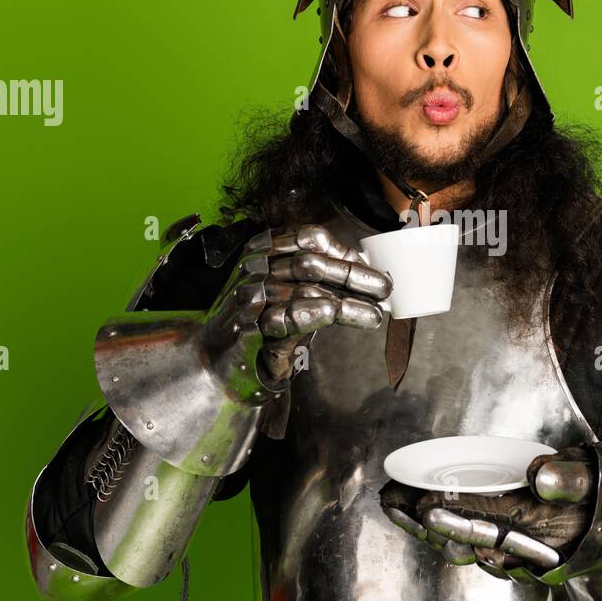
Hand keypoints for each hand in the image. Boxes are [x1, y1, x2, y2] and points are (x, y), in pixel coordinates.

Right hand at [203, 223, 392, 395]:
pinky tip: (335, 313)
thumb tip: (367, 270)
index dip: (345, 253)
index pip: (310, 238)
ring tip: (374, 315)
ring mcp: (248, 296)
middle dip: (354, 277)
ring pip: (306, 291)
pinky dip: (314, 313)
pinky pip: (286, 317)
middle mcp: (254, 267)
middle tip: (385, 290)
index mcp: (263, 249)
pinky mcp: (247, 328)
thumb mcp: (285, 289)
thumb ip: (318, 276)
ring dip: (347, 303)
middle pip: (312, 264)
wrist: (216, 361)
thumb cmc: (258, 321)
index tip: (374, 269)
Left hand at [380, 445, 597, 581]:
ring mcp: (512, 552)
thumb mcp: (592, 477)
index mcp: (539, 526)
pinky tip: (416, 519)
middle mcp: (521, 546)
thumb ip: (569, 477)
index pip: (490, 517)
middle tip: (392, 502)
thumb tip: (539, 476)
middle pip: (465, 536)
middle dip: (425, 521)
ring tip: (394, 508)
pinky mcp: (506, 550)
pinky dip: (440, 533)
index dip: (455, 511)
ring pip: (460, 543)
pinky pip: (466, 545)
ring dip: (425, 528)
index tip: (424, 503)